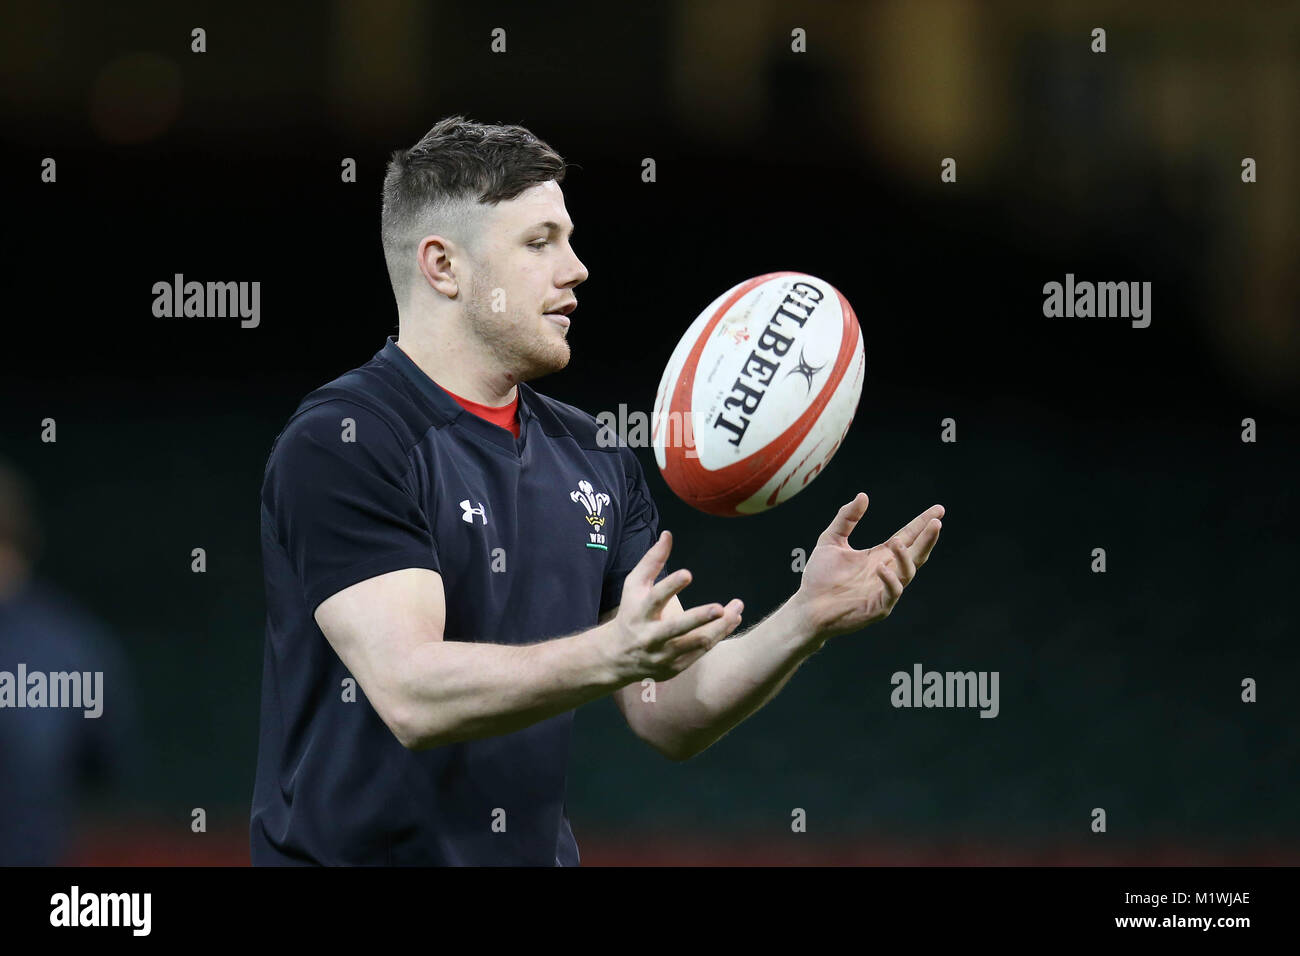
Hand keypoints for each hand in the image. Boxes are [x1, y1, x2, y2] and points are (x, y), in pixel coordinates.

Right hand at [606, 531, 743, 681]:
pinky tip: (732, 621)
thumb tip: (668, 534)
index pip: (656, 598)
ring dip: (719, 627)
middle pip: (676, 628)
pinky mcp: (674, 667)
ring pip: (695, 642)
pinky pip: (701, 652)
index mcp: (640, 612)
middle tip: (719, 608)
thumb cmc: (631, 612)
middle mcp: (651, 635)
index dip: (670, 586)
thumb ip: (652, 560)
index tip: (687, 573)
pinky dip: (718, 636)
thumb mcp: (634, 585)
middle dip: (698, 618)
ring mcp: (663, 654)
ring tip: (737, 610)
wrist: (617, 656)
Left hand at [790, 493, 942, 639]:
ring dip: (906, 557)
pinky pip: (891, 593)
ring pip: (908, 572)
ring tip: (897, 541)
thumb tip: (863, 495)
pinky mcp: (878, 607)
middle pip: (916, 554)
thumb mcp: (831, 540)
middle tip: (936, 522)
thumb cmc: (820, 577)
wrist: (807, 607)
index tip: (938, 509)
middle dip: (927, 538)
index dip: (922, 524)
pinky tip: (882, 567)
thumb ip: (846, 519)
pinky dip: (890, 580)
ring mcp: (884, 590)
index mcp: (879, 556)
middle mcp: (887, 572)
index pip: (907, 537)